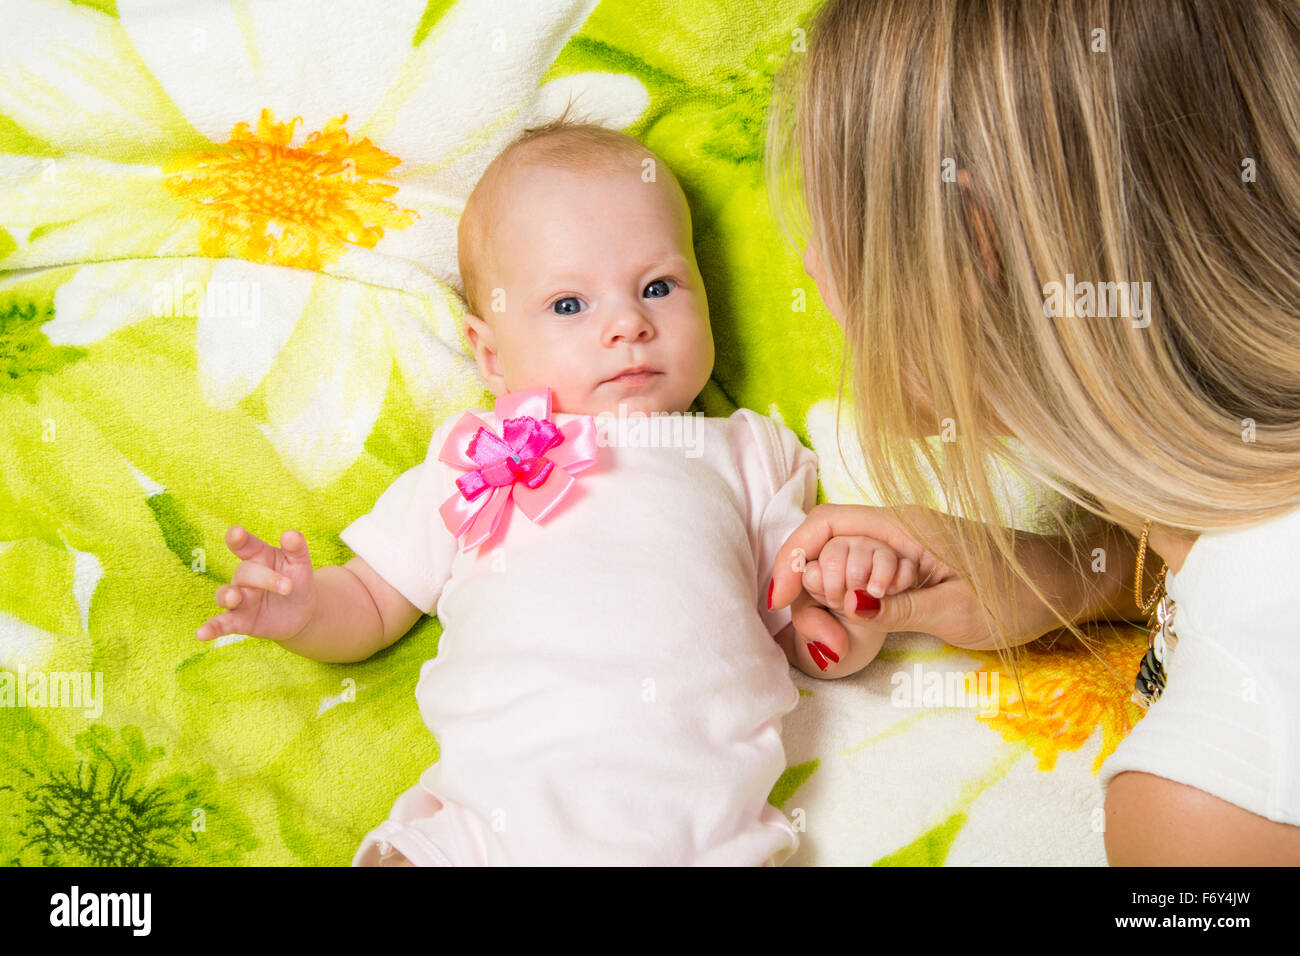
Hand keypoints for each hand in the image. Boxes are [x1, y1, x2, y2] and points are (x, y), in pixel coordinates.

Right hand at [195, 526, 317, 641]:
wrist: (301, 612)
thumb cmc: (297, 580)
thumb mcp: (300, 563)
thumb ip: (296, 548)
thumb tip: (291, 534)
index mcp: (258, 557)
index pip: (246, 545)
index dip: (238, 538)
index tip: (236, 532)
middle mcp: (244, 576)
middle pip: (245, 572)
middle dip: (265, 578)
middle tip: (287, 587)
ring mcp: (239, 598)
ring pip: (225, 594)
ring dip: (227, 596)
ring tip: (233, 598)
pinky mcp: (238, 621)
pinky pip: (221, 623)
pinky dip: (211, 628)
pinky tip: (201, 634)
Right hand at [772, 504, 1000, 652]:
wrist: (1064, 587)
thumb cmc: (1022, 594)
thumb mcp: (960, 610)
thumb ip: (901, 607)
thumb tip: (847, 605)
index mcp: (906, 525)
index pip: (827, 524)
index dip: (794, 555)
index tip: (780, 599)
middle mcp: (897, 529)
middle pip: (825, 546)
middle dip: (810, 588)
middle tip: (825, 642)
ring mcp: (902, 547)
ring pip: (840, 563)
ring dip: (828, 600)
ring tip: (839, 643)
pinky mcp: (909, 567)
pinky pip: (862, 577)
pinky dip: (848, 602)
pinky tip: (850, 630)